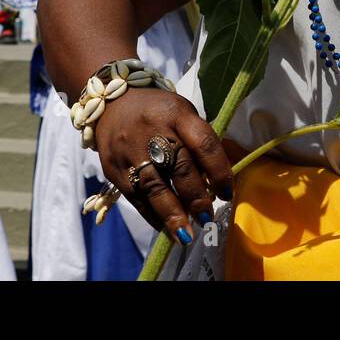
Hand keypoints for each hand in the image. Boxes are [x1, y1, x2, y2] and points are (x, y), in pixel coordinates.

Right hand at [93, 87, 232, 245]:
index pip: (203, 144)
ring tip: (186, 236)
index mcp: (177, 114)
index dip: (219, 171)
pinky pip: (136, 197)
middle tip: (207, 218)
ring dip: (173, 215)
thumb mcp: (182, 113)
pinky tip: (166, 228)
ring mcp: (131, 151)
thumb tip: (215, 182)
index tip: (228, 192)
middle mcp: (153, 132)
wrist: (111, 103)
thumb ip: (198, 142)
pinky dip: (153, 216)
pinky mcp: (114, 169)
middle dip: (196, 198)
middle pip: (179, 168)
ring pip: (154, 188)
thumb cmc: (158, 112)